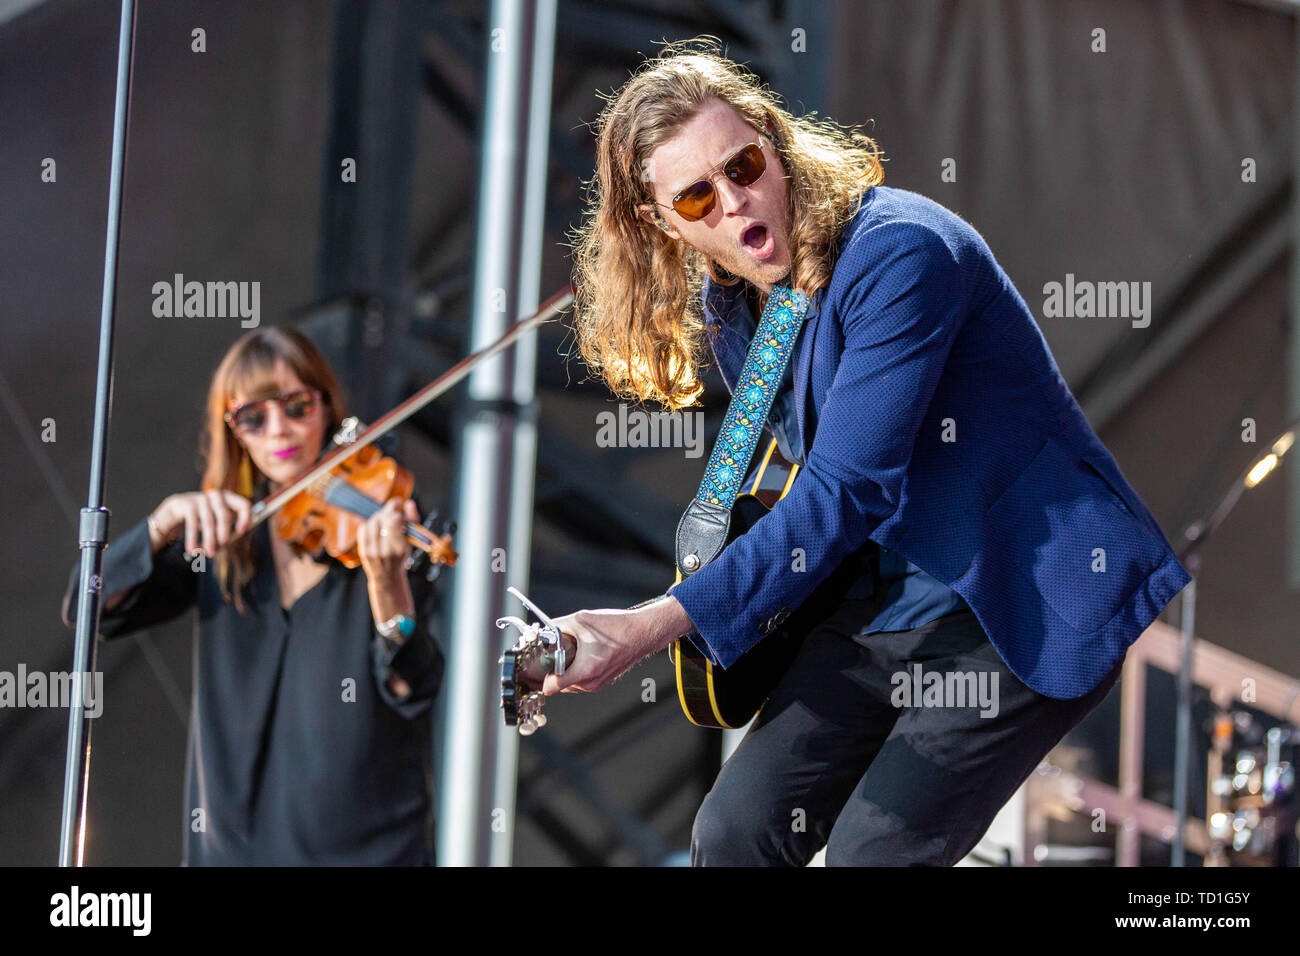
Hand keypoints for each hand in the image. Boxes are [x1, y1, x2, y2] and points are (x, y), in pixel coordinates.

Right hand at [151, 490, 251, 555]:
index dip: (245, 518)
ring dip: (209, 540)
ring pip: (209, 522)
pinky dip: (193, 538)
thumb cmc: (200, 520)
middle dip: (224, 535)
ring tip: (208, 553)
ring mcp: (200, 498)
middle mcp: (215, 495)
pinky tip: (192, 550)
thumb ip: (225, 532)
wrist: (173, 512)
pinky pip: (192, 523)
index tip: (240, 532)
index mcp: (228, 499)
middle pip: (225, 516)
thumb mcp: (215, 524)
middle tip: (220, 549)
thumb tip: (229, 544)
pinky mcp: (186, 503)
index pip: (243, 504)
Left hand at [357, 497, 417, 624]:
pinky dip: (369, 524)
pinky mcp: (363, 551)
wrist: (387, 577)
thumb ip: (412, 519)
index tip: (399, 506)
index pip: (394, 521)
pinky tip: (375, 527)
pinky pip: (363, 528)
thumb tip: (409, 502)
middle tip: (392, 508)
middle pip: (382, 519)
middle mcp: (385, 551)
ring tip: (384, 518)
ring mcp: (372, 552)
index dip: (396, 510)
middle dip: (387, 510)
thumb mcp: (411, 540)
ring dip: (379, 516)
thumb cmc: (401, 556)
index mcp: (400, 548)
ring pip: (372, 522)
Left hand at [541, 596, 693, 695]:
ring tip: (566, 652)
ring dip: (564, 671)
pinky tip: (578, 654)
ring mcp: (598, 684)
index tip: (532, 669)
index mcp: (585, 670)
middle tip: (547, 655)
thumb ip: (558, 626)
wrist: (643, 632)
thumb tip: (542, 629)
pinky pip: (581, 681)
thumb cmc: (617, 627)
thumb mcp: (581, 620)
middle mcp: (591, 682)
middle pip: (559, 685)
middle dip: (552, 670)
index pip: (552, 687)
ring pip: (570, 684)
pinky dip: (576, 671)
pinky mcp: (603, 681)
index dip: (539, 678)